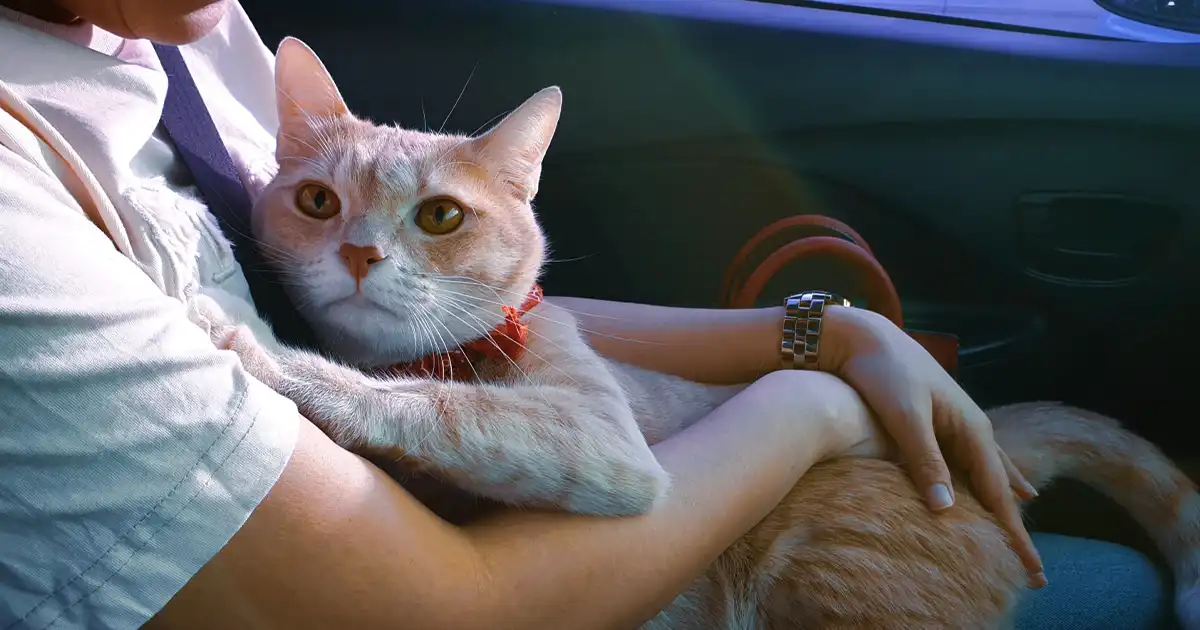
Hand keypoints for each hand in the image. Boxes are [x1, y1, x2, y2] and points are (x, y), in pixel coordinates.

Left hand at [819, 306, 1045, 587]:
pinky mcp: (937, 416)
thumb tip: (946, 508)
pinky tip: (995, 473)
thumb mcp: (905, 418)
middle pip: (999, 484)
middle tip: (1035, 566)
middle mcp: (971, 425)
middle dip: (1014, 523)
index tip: (1031, 568)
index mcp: (970, 429)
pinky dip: (985, 472)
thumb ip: (925, 460)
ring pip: (988, 466)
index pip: (997, 492)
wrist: (862, 336)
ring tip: (1024, 514)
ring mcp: (956, 420)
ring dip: (1004, 495)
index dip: (1013, 532)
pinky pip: (970, 455)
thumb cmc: (881, 373)